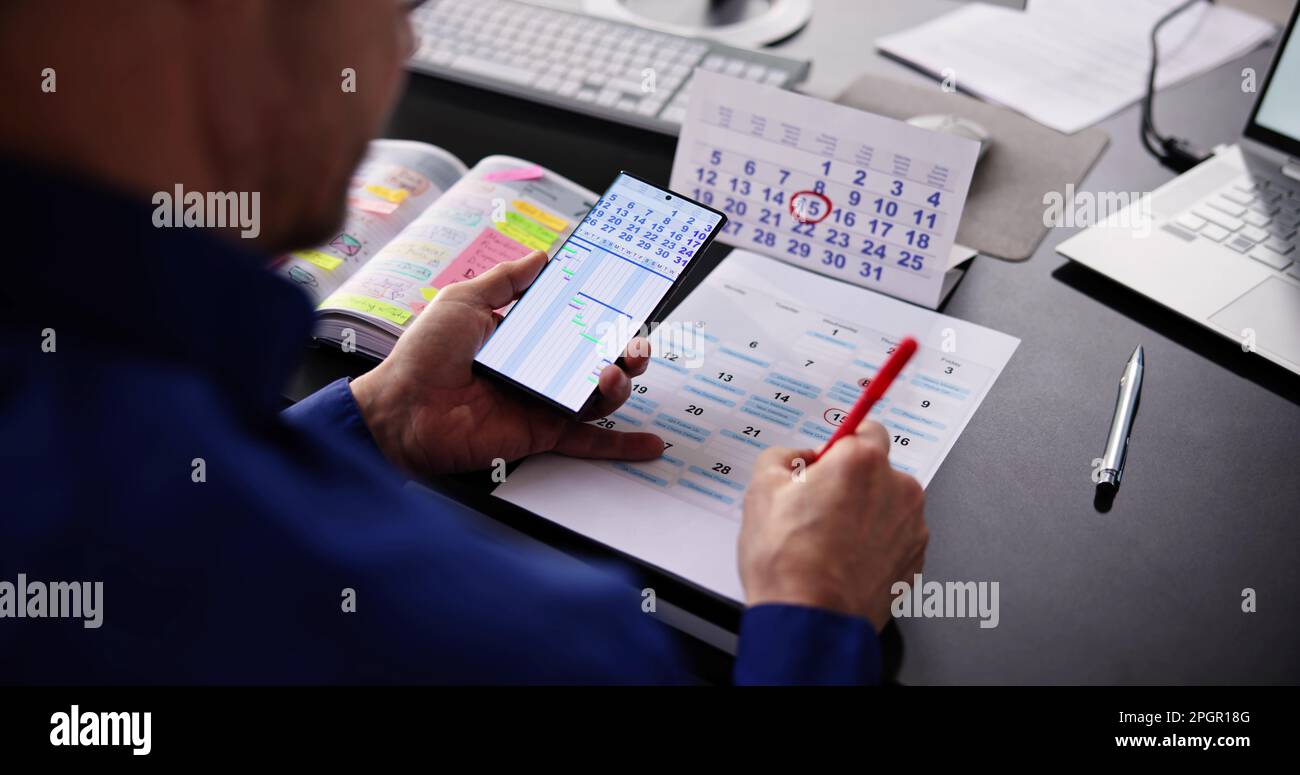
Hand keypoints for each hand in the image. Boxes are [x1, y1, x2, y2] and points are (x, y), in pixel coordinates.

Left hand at [350, 250, 663, 475]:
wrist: (403, 410)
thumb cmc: (424, 356)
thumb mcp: (464, 301)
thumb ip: (506, 280)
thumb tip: (543, 256)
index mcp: (525, 334)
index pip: (578, 320)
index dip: (606, 311)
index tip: (630, 298)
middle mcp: (541, 367)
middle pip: (600, 356)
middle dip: (628, 347)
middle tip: (634, 342)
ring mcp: (544, 401)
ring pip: (602, 394)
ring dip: (621, 381)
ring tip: (611, 370)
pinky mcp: (542, 432)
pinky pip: (590, 440)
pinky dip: (622, 444)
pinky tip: (650, 442)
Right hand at [738, 421, 926, 630]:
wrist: (811, 621)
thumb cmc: (789, 564)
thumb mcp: (760, 489)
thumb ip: (781, 456)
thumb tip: (795, 459)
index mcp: (863, 462)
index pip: (865, 427)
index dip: (839, 445)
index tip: (827, 459)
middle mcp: (898, 489)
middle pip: (877, 469)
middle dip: (851, 481)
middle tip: (816, 506)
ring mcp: (911, 527)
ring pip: (886, 505)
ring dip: (864, 514)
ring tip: (827, 540)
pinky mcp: (914, 560)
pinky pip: (894, 538)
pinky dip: (874, 544)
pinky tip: (843, 560)